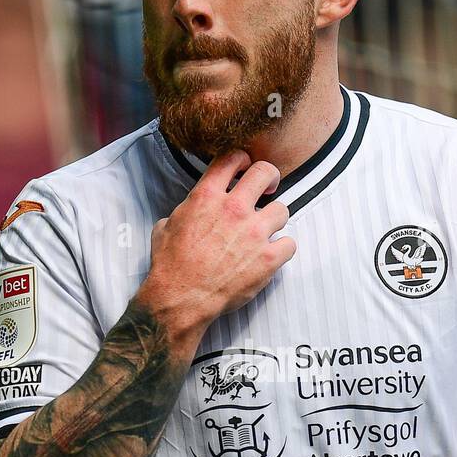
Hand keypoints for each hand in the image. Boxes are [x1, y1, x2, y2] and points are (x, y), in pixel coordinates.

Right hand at [138, 149, 295, 355]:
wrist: (181, 299)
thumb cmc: (171, 266)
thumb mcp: (166, 226)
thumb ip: (186, 210)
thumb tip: (191, 208)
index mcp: (206, 197)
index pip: (232, 158)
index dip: (242, 159)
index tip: (245, 167)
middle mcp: (234, 209)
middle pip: (265, 172)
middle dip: (269, 177)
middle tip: (268, 188)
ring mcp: (254, 233)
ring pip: (283, 209)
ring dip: (274, 219)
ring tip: (265, 231)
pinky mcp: (268, 258)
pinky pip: (290, 243)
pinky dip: (283, 249)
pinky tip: (271, 255)